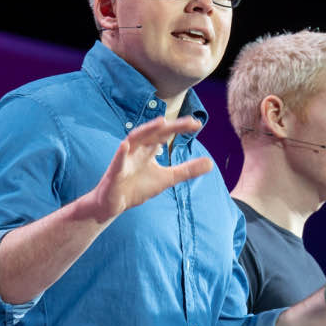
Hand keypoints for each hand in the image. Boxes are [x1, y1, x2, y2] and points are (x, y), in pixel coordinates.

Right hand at [91, 116, 211, 220]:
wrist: (114, 204)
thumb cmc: (137, 187)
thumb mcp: (168, 178)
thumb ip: (187, 170)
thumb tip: (210, 163)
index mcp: (149, 149)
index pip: (166, 134)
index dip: (180, 128)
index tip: (197, 124)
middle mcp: (137, 149)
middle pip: (154, 132)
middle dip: (170, 126)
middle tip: (189, 121)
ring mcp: (125, 159)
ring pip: (134, 139)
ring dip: (147, 130)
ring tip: (161, 122)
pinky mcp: (114, 173)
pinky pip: (117, 162)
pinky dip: (121, 154)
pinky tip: (125, 146)